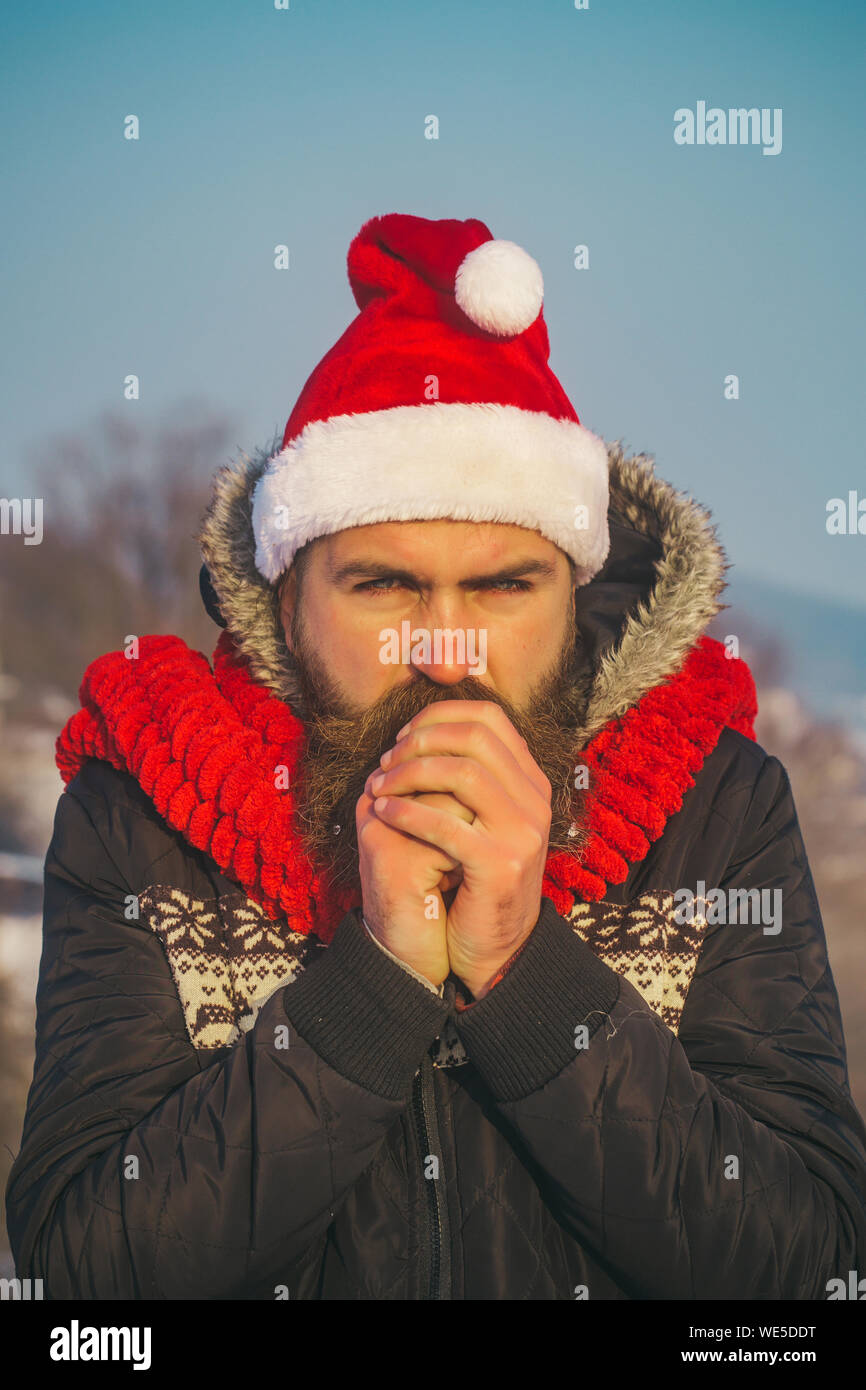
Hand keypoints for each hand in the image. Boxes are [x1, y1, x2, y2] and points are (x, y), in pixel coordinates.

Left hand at [365, 701, 551, 998]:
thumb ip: (467, 778)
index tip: (404, 736)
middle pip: (476, 737)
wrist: (494, 948)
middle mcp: (536, 801)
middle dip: (420, 741)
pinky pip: (445, 824)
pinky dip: (406, 812)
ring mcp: (524, 833)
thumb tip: (419, 730)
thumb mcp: (480, 820)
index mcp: (530, 782)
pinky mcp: (500, 865)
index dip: (439, 716)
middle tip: (387, 759)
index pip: (490, 717)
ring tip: (380, 786)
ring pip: (461, 773)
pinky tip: (382, 812)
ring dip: (409, 773)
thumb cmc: (474, 880)